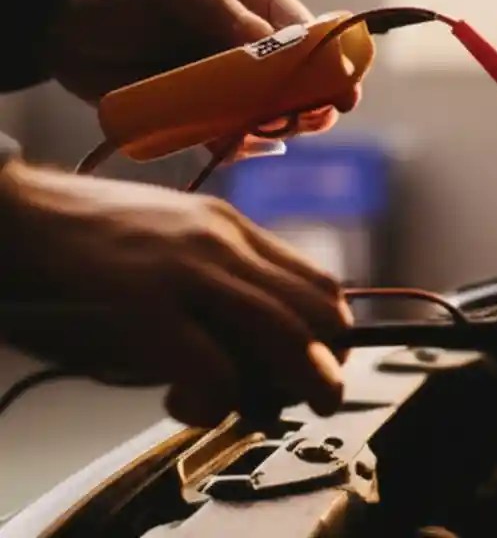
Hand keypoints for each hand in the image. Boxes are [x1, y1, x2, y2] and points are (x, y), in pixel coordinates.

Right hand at [0, 161, 352, 426]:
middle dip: (327, 366)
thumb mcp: (166, 246)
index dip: (332, 334)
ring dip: (295, 386)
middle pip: (318, 311)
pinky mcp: (145, 309)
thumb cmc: (77, 246)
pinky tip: (187, 404)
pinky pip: (216, 372)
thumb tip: (250, 351)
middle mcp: (221, 243)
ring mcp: (187, 273)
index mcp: (229, 228)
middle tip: (310, 399)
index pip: (317, 282)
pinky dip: (217, 403)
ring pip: (286, 337)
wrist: (8, 219)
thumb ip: (212, 283)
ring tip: (266, 410)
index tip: (322, 365)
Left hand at [42, 0, 359, 159]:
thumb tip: (274, 46)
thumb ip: (225, 15)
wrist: (69, 33)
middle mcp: (259, 50)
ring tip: (259, 131)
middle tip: (305, 120)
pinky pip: (238, 142)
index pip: (316, 35)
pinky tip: (228, 146)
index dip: (337, 64)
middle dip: (314, 106)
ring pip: (278, 118)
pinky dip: (238, 149)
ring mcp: (236, 88)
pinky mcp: (211, 118)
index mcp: (263, 6)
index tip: (344, 92)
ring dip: (276, 130)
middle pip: (309, 85)